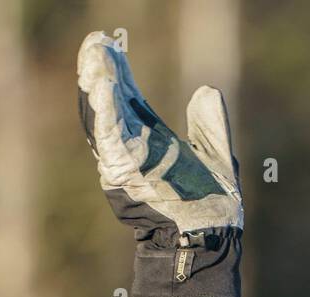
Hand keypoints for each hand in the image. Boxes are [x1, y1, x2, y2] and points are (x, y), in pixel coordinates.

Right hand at [77, 30, 242, 296]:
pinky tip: (104, 87)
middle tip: (96, 42)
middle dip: (100, 73)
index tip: (111, 45)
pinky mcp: (125, 177)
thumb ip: (209, 125)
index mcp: (149, 145)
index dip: (118, 74)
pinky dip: (105, 115)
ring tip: (94, 56)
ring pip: (103, 120)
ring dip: (96, 87)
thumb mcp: (215, 156)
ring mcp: (125, 166)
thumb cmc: (212, 210)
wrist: (211, 242)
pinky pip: (110, 142)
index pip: (127, 102)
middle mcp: (131, 154)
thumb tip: (207, 91)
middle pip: (108, 106)